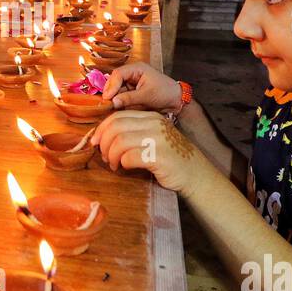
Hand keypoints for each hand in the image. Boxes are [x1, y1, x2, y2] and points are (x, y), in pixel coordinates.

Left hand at [90, 110, 208, 196]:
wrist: (196, 174)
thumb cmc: (172, 158)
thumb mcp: (155, 137)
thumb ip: (135, 132)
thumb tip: (103, 137)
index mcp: (151, 117)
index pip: (118, 116)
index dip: (102, 129)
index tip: (95, 142)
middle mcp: (154, 125)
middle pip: (116, 127)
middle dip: (103, 143)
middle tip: (103, 156)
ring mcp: (157, 139)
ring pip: (120, 142)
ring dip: (111, 155)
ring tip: (113, 164)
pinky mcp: (158, 157)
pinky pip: (129, 157)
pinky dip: (122, 163)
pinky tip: (125, 168)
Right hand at [101, 62, 183, 112]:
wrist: (176, 101)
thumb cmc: (165, 93)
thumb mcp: (147, 95)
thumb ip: (129, 98)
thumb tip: (113, 102)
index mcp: (137, 69)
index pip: (118, 74)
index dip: (111, 85)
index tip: (108, 97)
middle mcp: (132, 74)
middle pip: (115, 81)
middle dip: (111, 92)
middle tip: (107, 103)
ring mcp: (132, 84)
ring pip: (117, 90)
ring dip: (115, 99)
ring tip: (111, 107)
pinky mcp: (132, 93)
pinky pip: (122, 97)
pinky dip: (119, 102)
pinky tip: (117, 108)